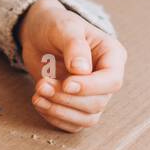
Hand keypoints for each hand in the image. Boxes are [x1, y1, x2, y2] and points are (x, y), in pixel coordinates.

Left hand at [18, 0, 126, 132]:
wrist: (38, 34)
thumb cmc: (55, 25)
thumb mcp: (64, 27)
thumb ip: (74, 46)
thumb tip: (82, 70)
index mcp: (112, 56)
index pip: (112, 80)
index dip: (90, 87)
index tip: (66, 83)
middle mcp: (106, 78)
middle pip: (97, 103)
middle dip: (66, 98)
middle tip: (42, 85)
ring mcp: (92, 94)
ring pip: (87, 118)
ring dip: (59, 111)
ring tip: (38, 94)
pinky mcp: (77, 106)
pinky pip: (73, 124)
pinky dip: (54, 118)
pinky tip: (39, 102)